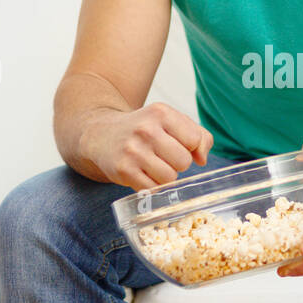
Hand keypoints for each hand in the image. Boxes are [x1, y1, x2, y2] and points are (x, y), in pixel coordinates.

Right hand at [82, 102, 213, 189]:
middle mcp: (146, 129)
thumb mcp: (170, 122)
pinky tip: (141, 173)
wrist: (101, 135)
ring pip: (170, 177)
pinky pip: (153, 189)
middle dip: (177, 163)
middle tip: (162, 156)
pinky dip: (151, 185)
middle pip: (184, 161)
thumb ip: (198, 136)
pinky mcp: (123, 170)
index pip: (194, 140)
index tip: (175, 144)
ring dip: (165, 176)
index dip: (189, 147)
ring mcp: (133, 150)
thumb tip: (202, 159)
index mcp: (161, 112)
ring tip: (151, 165)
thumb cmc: (144, 130)